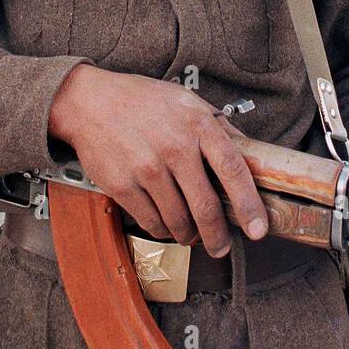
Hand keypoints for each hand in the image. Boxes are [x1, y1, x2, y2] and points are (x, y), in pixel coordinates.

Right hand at [49, 65, 268, 256]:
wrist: (90, 102)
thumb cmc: (143, 101)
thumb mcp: (187, 102)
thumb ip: (219, 128)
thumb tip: (250, 154)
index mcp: (197, 125)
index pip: (233, 170)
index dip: (249, 205)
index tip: (258, 229)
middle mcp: (175, 147)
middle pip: (207, 207)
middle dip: (218, 236)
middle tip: (221, 247)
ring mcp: (147, 168)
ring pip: (179, 221)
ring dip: (189, 235)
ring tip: (191, 234)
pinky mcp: (123, 185)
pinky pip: (152, 222)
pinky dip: (163, 230)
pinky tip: (166, 223)